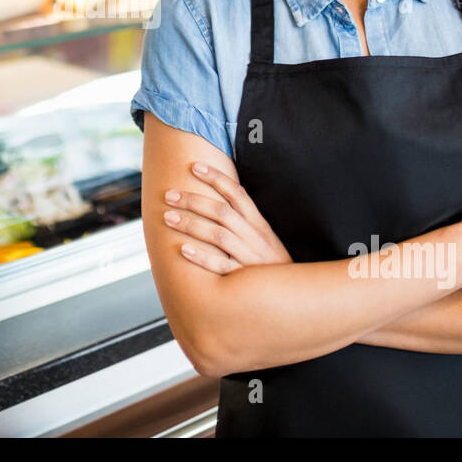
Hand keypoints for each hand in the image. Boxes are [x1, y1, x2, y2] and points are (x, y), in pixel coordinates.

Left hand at [162, 161, 292, 273]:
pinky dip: (202, 257)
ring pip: (218, 235)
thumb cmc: (271, 265)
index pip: (237, 194)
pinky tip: (183, 249)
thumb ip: (245, 220)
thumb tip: (222, 197)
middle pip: (222, 212)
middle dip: (193, 200)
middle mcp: (255, 237)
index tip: (195, 166)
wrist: (293, 295)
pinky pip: (221, 266)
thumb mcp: (265, 238)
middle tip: (169, 195)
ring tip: (167, 217)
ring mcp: (250, 257)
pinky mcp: (244, 279)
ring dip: (191, 224)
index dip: (217, 178)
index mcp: (259, 224)